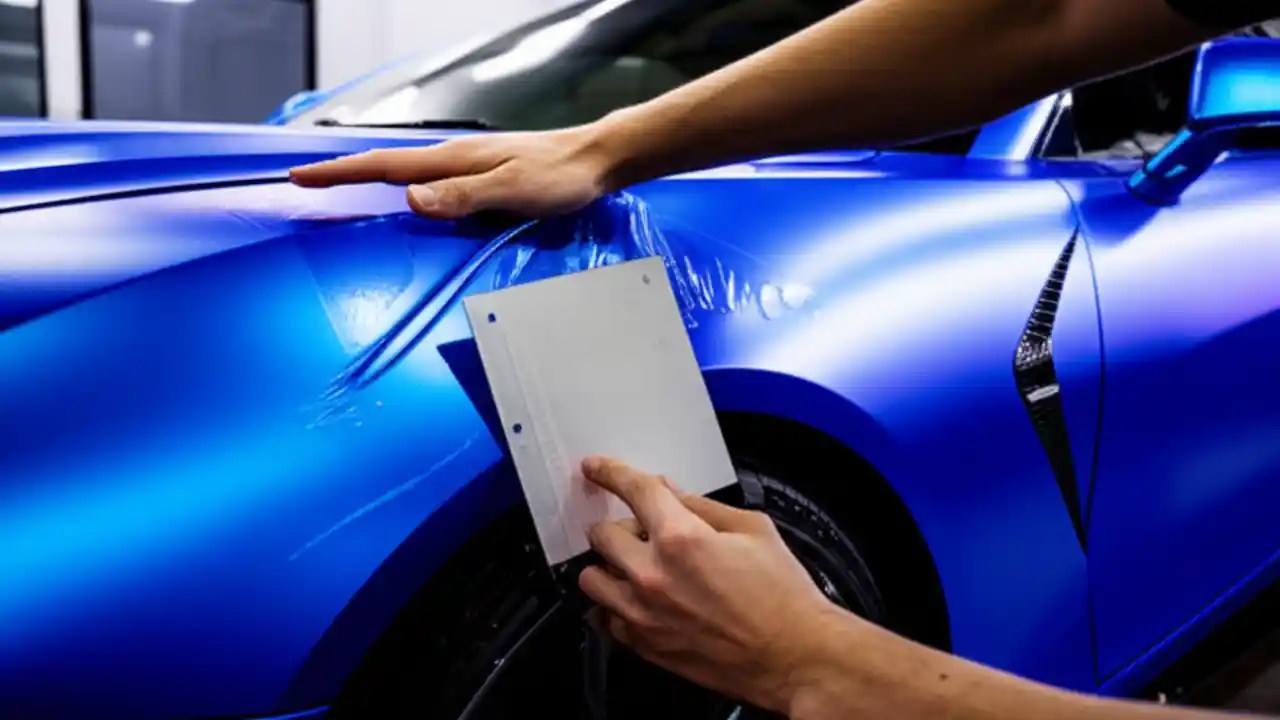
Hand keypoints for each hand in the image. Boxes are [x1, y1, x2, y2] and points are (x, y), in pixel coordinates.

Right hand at [288, 125, 614, 219]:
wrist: (596, 160)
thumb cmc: (559, 177)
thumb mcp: (510, 191)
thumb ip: (461, 196)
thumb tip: (409, 198)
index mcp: (453, 161)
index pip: (384, 167)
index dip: (340, 172)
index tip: (300, 177)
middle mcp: (454, 160)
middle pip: (387, 167)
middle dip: (344, 174)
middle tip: (308, 184)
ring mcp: (467, 167)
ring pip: (408, 175)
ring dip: (371, 180)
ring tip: (340, 189)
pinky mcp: (481, 177)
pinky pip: (431, 184)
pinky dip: (404, 188)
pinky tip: (405, 199)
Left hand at [576, 456, 850, 712]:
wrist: (796, 656)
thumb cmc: (783, 595)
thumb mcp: (753, 530)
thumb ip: (702, 506)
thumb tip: (669, 492)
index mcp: (681, 538)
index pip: (633, 490)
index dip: (610, 472)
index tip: (596, 467)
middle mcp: (651, 575)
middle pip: (601, 535)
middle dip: (619, 526)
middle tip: (642, 531)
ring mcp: (643, 615)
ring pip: (591, 578)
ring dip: (609, 566)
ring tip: (635, 567)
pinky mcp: (644, 647)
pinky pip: (602, 619)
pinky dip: (613, 605)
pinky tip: (636, 600)